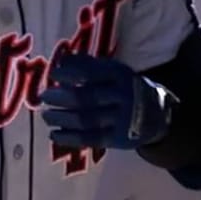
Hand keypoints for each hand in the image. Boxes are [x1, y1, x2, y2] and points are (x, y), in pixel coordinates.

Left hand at [39, 54, 170, 149]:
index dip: (69, 74)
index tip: (52, 74)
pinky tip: (54, 134)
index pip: (91, 73)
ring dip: (62, 119)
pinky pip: (90, 139)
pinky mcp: (119, 139)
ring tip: (46, 116)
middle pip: (87, 98)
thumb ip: (88, 65)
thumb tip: (62, 60)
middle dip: (61, 98)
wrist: (156, 113)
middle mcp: (122, 96)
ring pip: (87, 120)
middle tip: (44, 97)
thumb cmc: (123, 87)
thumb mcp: (113, 71)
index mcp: (119, 75)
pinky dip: (69, 138)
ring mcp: (122, 119)